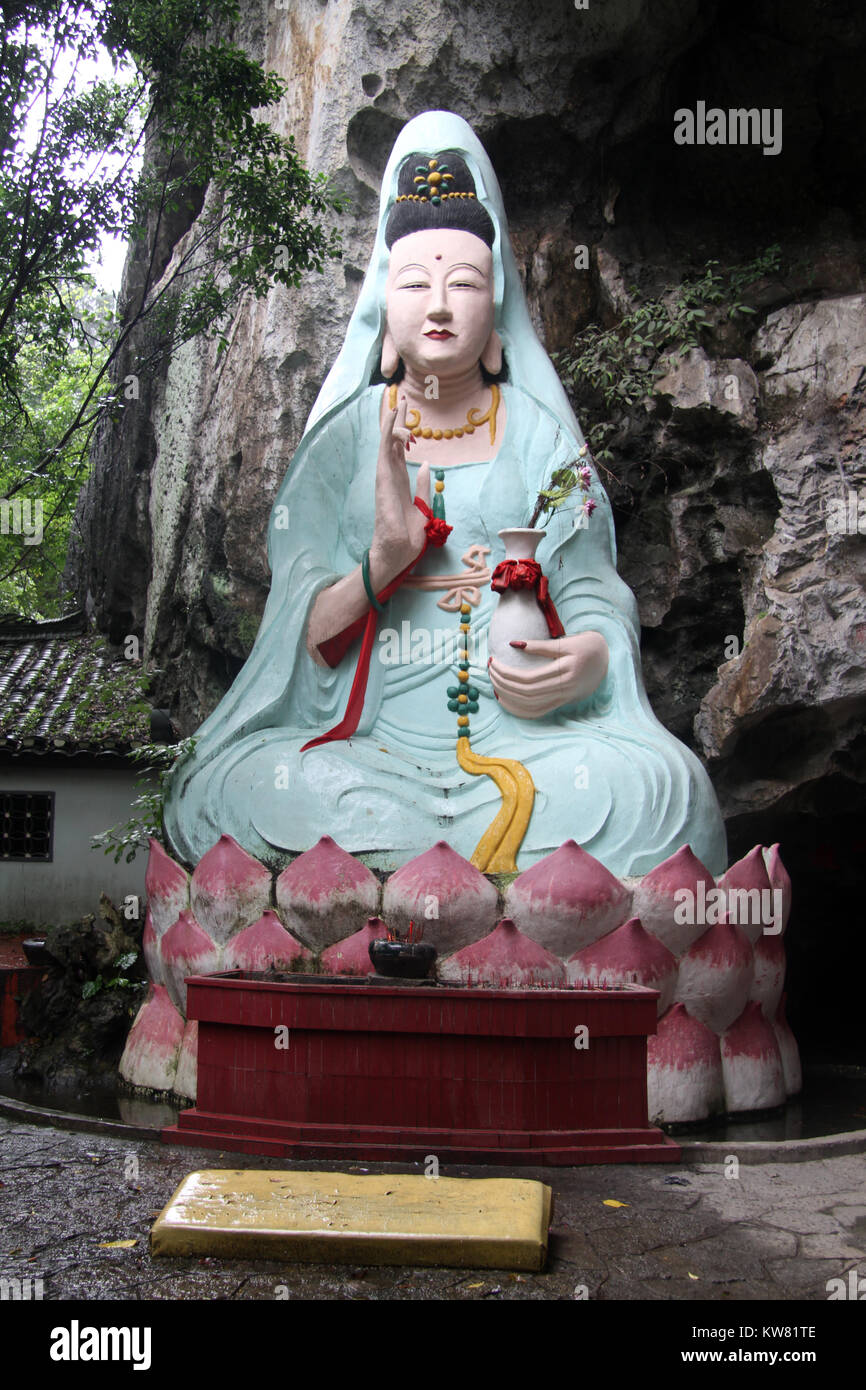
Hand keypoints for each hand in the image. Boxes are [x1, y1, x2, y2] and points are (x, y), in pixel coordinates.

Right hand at [370, 394, 429, 586]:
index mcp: (400, 483)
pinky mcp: (383, 481)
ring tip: (397, 402)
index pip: (401, 453)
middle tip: (403, 400)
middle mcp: (391, 478)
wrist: (398, 552)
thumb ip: (423, 486)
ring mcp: (385, 478)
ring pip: (387, 444)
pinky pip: (385, 452)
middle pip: (393, 444)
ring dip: (392, 423)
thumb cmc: (408, 537)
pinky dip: (387, 434)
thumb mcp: (424, 508)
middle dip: (397, 422)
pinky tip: (391, 418)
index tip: (409, 417)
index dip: (404, 435)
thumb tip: (426, 465)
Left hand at [488, 631, 608, 717]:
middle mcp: (565, 688)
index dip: (507, 672)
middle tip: (490, 671)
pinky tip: (506, 702)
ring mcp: (565, 698)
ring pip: (531, 704)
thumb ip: (541, 645)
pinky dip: (520, 710)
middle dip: (504, 683)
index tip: (493, 662)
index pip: (528, 678)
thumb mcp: (567, 641)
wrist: (608, 658)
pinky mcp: (564, 702)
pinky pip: (539, 711)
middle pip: (527, 692)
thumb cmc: (588, 646)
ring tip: (494, 684)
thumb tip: (514, 644)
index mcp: (566, 670)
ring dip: (509, 696)